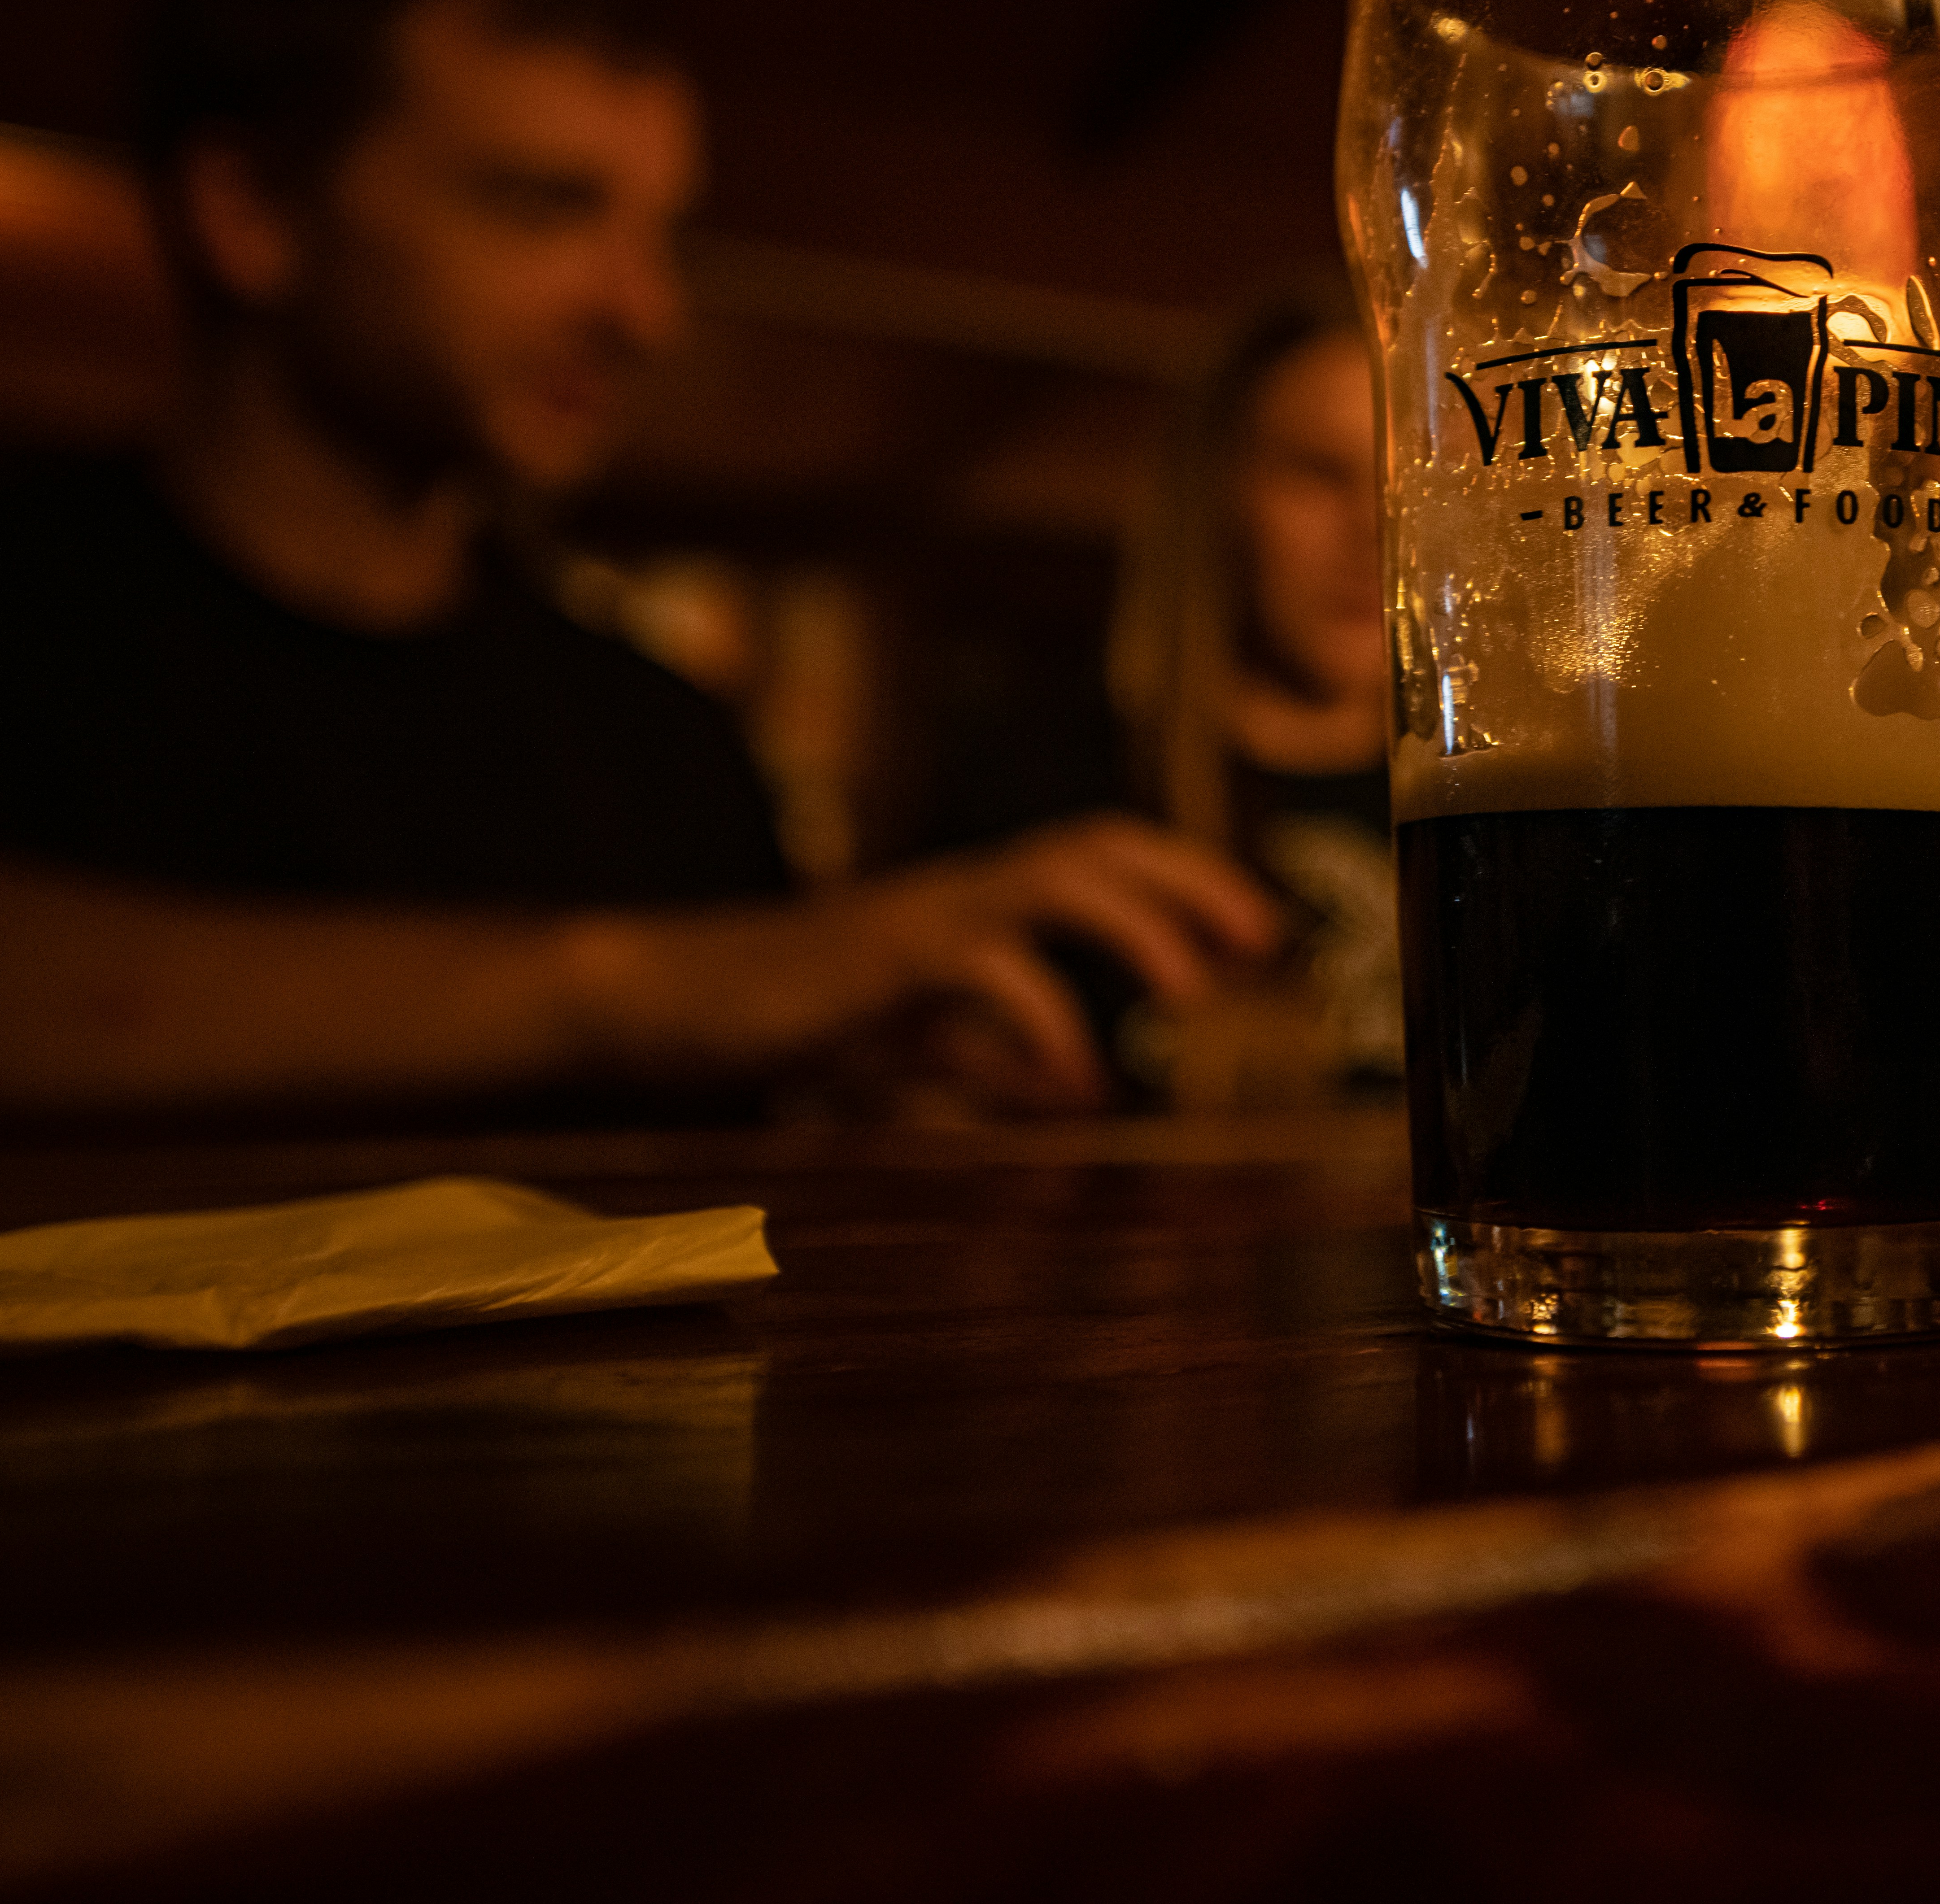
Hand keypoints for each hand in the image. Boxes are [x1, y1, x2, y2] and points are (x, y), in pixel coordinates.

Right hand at [817, 817, 1289, 1110]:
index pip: (1103, 852)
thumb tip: (1084, 1095)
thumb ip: (1002, 1062)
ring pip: (1055, 877)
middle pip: (1097, 844)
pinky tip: (1080, 1078)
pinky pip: (987, 966)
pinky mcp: (886, 954)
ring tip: (1196, 993)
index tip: (1258, 932)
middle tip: (1259, 942)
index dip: (1187, 878)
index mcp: (983, 897)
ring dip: (1140, 926)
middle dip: (1190, 881)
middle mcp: (967, 887)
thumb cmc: (810, 1011)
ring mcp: (927, 911)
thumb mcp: (925, 1043)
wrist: (680, 992)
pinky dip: (1047, 1019)